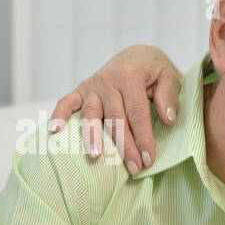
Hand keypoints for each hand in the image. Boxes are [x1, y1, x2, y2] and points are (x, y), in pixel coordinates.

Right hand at [48, 45, 181, 173]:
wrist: (136, 55)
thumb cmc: (155, 70)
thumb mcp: (169, 76)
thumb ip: (169, 95)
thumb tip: (169, 119)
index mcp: (130, 76)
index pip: (137, 113)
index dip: (143, 137)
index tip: (149, 159)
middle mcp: (108, 80)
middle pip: (115, 118)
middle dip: (125, 146)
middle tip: (134, 168)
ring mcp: (93, 85)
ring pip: (91, 114)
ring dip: (92, 136)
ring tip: (95, 157)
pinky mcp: (82, 89)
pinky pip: (66, 102)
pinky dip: (59, 115)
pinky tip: (55, 131)